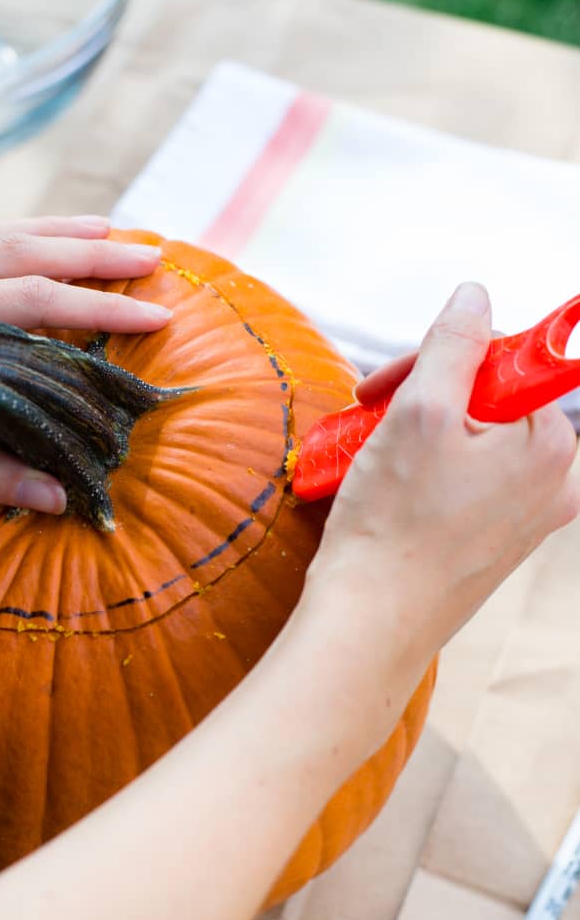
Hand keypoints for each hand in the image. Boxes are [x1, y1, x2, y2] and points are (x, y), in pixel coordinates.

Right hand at [306, 282, 579, 663]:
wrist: (370, 624)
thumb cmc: (394, 526)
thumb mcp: (420, 413)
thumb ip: (452, 344)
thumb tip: (475, 294)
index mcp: (549, 446)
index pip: (504, 359)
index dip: (440, 358)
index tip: (389, 383)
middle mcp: (551, 482)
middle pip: (486, 398)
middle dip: (422, 398)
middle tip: (369, 416)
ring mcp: (523, 517)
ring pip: (468, 440)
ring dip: (413, 433)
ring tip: (369, 457)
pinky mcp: (491, 542)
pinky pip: (460, 482)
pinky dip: (419, 471)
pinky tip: (383, 486)